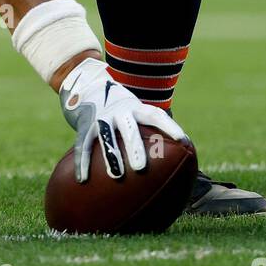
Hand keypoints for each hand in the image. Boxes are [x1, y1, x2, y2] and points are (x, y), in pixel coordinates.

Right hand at [59, 56, 187, 182]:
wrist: (89, 85)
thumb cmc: (122, 108)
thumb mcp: (136, 110)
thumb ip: (152, 129)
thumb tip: (180, 155)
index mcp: (136, 108)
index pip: (155, 115)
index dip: (169, 126)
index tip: (183, 140)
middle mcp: (119, 111)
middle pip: (129, 128)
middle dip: (134, 147)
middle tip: (141, 168)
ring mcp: (100, 117)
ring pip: (105, 136)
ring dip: (111, 155)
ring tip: (116, 176)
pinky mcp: (84, 125)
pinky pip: (83, 144)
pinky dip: (82, 161)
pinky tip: (83, 179)